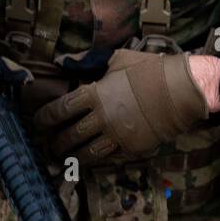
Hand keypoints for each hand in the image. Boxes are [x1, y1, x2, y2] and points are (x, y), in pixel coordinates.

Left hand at [32, 49, 208, 166]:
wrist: (181, 90)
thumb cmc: (150, 70)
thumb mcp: (118, 59)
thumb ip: (93, 64)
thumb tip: (72, 62)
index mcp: (95, 94)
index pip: (61, 109)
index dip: (45, 118)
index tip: (38, 123)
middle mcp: (102, 117)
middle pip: (70, 136)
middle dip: (56, 143)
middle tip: (49, 146)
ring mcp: (117, 135)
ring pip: (87, 153)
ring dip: (73, 156)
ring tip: (66, 159)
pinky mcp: (132, 148)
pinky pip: (109, 158)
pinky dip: (98, 160)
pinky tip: (92, 160)